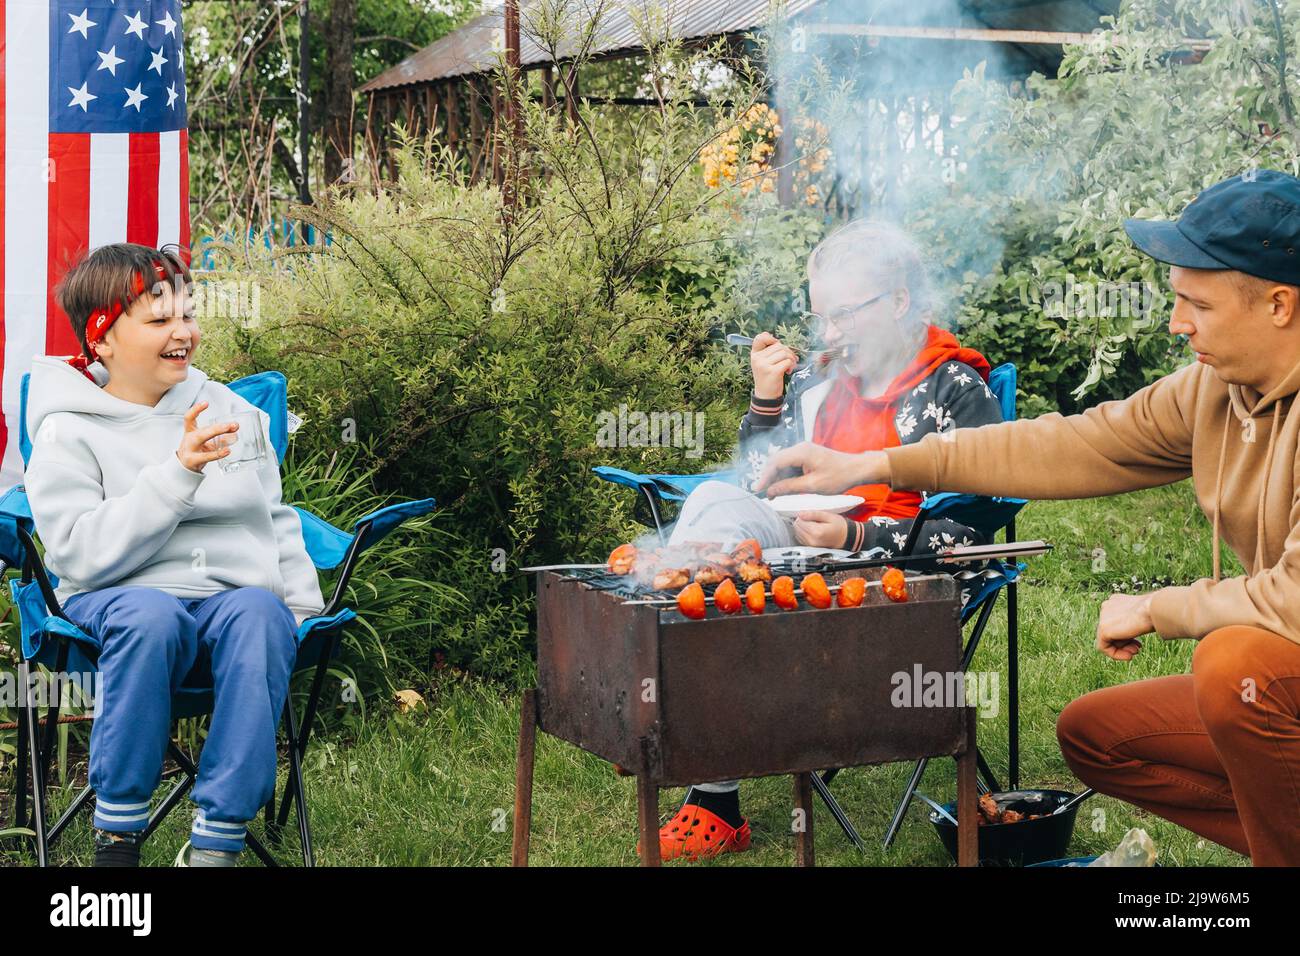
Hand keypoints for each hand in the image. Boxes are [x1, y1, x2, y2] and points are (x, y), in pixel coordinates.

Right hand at [177, 401, 236, 474]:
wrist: (183, 468)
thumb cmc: (196, 451)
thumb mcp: (207, 441)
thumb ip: (221, 436)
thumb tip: (235, 429)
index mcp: (190, 432)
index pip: (189, 418)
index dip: (196, 410)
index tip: (206, 403)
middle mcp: (189, 439)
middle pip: (201, 431)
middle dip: (217, 427)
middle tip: (232, 425)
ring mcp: (190, 450)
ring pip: (201, 439)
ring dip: (216, 433)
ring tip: (230, 430)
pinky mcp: (193, 460)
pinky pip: (206, 456)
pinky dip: (218, 454)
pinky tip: (227, 451)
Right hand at [750, 331, 798, 399]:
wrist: (765, 395)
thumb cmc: (767, 378)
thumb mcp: (763, 363)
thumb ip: (768, 352)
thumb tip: (780, 342)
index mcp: (755, 354)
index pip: (760, 338)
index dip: (770, 338)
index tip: (777, 344)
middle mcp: (757, 358)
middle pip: (778, 346)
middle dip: (788, 351)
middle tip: (790, 360)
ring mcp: (764, 365)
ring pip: (784, 353)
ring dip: (791, 359)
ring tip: (789, 366)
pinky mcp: (773, 372)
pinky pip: (787, 361)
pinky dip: (791, 365)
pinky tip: (788, 371)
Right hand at [755, 442, 888, 496]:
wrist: (856, 469)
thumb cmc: (838, 476)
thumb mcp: (813, 485)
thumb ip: (789, 487)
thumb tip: (771, 491)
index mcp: (801, 452)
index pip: (775, 462)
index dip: (764, 476)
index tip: (758, 489)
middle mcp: (800, 448)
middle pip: (776, 461)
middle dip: (768, 477)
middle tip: (763, 493)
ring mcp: (803, 451)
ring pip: (782, 464)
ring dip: (776, 478)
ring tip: (772, 493)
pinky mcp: (806, 456)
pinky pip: (790, 465)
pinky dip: (785, 476)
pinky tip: (783, 487)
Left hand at [792, 511, 847, 548]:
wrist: (845, 538)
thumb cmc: (839, 526)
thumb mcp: (828, 516)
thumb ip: (813, 514)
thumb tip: (800, 514)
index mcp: (816, 532)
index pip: (799, 521)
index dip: (802, 516)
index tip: (809, 514)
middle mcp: (812, 540)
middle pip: (797, 527)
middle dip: (802, 521)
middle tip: (812, 519)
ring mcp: (810, 545)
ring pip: (797, 533)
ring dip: (802, 527)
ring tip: (813, 524)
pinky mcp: (810, 547)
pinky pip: (800, 538)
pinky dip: (804, 532)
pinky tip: (812, 530)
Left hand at [1095, 592, 1154, 659]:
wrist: (1153, 609)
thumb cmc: (1154, 611)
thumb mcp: (1141, 616)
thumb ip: (1132, 622)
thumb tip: (1130, 632)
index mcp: (1115, 602)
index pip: (1116, 623)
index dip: (1127, 635)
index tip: (1138, 643)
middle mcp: (1107, 607)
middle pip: (1112, 631)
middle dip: (1125, 643)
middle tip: (1136, 650)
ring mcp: (1103, 617)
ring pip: (1108, 639)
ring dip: (1122, 649)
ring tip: (1134, 652)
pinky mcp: (1104, 629)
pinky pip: (1103, 647)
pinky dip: (1115, 654)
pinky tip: (1128, 656)